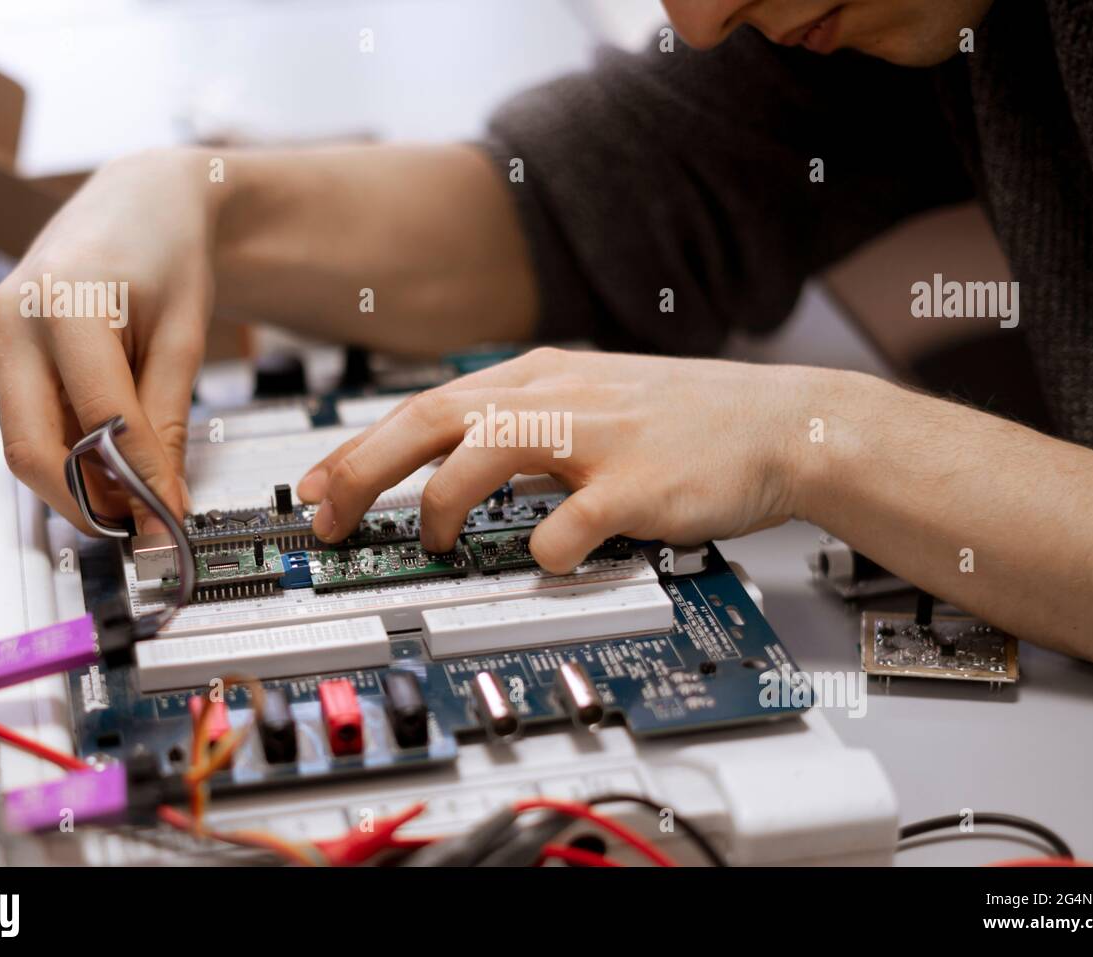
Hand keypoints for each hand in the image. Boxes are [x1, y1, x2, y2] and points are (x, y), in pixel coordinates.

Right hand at [0, 148, 216, 531]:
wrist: (141, 202)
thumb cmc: (166, 251)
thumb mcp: (185, 336)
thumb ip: (167, 419)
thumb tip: (162, 496)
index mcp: (62, 304)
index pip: (99, 420)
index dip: (135, 482)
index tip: (167, 520)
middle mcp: (12, 320)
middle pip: (31, 447)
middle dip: (85, 501)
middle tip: (140, 527)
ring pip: (24, 442)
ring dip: (76, 482)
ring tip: (135, 495)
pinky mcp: (2, 352)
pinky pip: (29, 420)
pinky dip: (69, 451)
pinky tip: (111, 458)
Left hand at [296, 348, 813, 572]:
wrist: (778, 423)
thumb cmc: (681, 421)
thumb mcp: (587, 399)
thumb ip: (518, 424)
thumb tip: (443, 463)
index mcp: (538, 378)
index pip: (423, 405)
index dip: (357, 448)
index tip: (314, 487)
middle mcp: (556, 398)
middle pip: (431, 421)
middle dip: (363, 471)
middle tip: (326, 518)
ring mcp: (597, 438)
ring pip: (482, 458)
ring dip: (441, 507)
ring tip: (432, 543)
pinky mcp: (637, 485)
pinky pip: (565, 526)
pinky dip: (541, 551)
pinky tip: (546, 560)